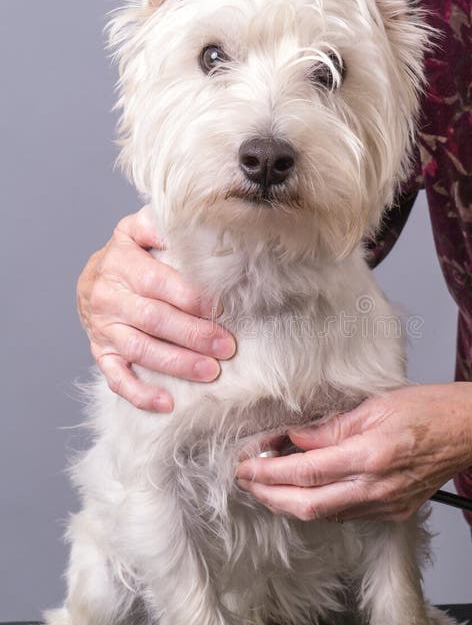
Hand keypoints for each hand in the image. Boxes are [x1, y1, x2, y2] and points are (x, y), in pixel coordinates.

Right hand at [77, 207, 235, 411]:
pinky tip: (167, 402)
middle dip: (193, 334)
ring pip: (141, 350)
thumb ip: (157, 225)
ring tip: (210, 371)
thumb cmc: (127, 257)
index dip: (190, 297)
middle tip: (227, 346)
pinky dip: (140, 393)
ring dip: (177, 363)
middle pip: (155, 320)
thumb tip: (190, 222)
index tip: (220, 308)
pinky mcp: (102, 354)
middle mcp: (110, 298)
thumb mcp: (136, 231)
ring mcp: (104, 329)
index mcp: (122, 265)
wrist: (90, 281)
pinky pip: (117, 378)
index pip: (159, 284)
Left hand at [236, 383, 471, 521]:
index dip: (268, 471)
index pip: (304, 472)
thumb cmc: (432, 407)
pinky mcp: (395, 513)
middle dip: (268, 496)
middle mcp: (378, 488)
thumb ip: (331, 427)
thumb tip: (293, 438)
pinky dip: (318, 505)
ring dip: (289, 503)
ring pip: (323, 516)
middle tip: (245, 479)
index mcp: (371, 455)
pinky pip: (346, 515)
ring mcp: (387, 506)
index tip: (245, 464)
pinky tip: (304, 490)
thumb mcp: (375, 405)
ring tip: (266, 483)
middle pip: (306, 506)